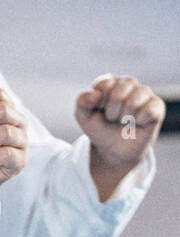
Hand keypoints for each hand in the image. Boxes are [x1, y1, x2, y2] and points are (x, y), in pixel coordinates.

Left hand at [75, 75, 165, 200]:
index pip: (104, 84)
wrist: (113, 151)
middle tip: (112, 119)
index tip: (98, 111)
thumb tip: (96, 93)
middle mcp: (129, 84)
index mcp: (111, 83)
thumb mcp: (84, 118)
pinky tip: (137, 123)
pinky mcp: (157, 106)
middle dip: (111, 111)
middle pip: (119, 90)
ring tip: (124, 122)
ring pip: (134, 100)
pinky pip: (148, 110)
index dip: (98, 102)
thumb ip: (82, 102)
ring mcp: (144, 93)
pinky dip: (138, 121)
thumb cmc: (100, 130)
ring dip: (124, 117)